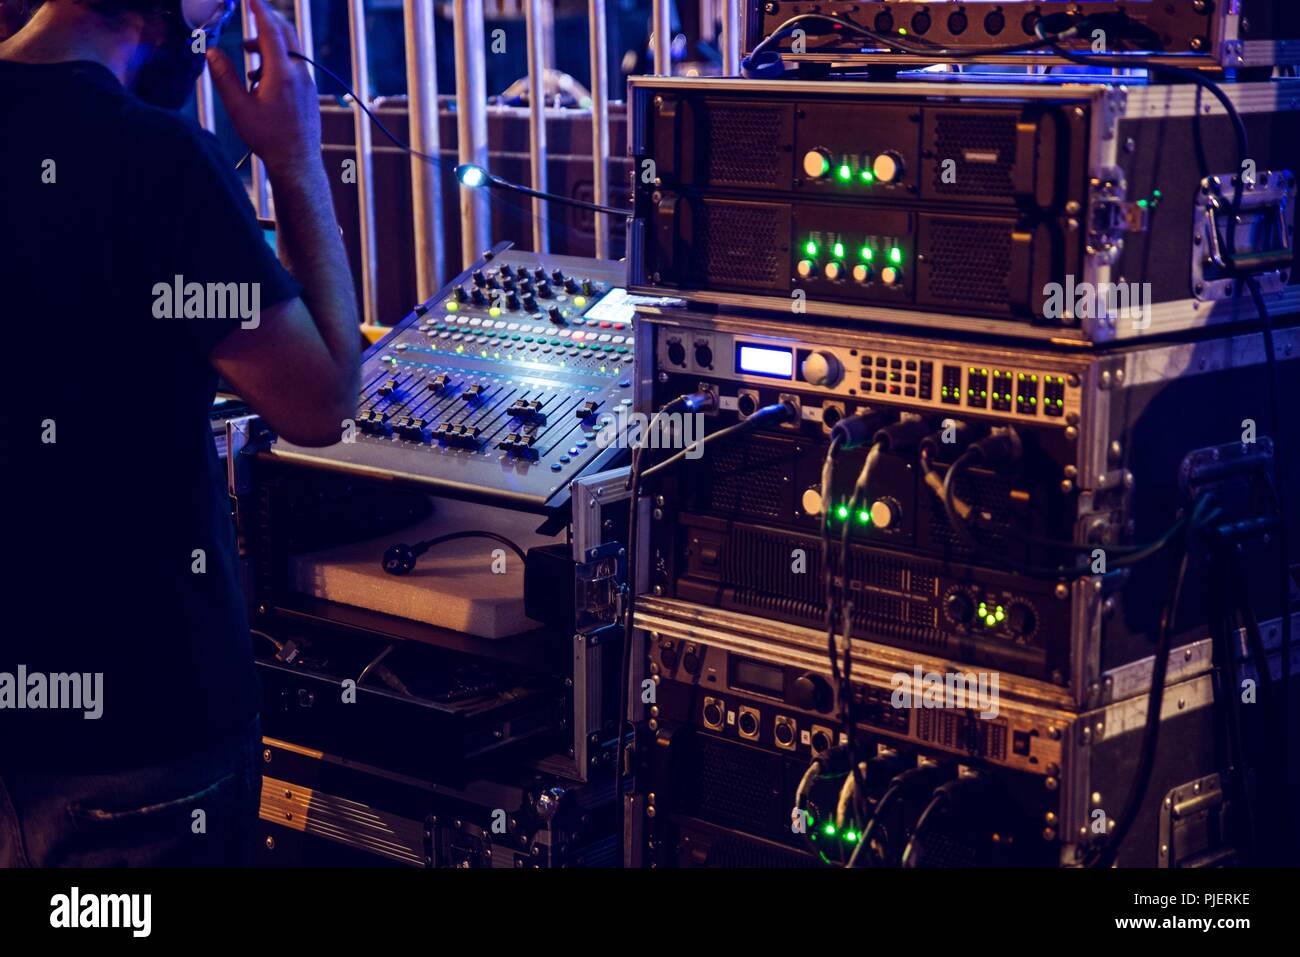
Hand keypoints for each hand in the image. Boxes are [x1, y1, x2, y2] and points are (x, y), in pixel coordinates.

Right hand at [205, 0, 319, 176]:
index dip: (259, 9)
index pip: (271, 30)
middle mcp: (299, 73)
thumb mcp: (239, 107)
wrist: (297, 162)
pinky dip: (278, 61)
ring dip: (269, 45)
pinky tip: (261, 80)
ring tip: (248, 57)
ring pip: (291, 51)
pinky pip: (295, 66)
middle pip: (286, 34)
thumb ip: (224, 76)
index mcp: (282, 73)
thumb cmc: (268, 138)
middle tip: (251, 14)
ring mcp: (308, 83)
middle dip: (267, 21)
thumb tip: (211, 51)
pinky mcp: (309, 93)